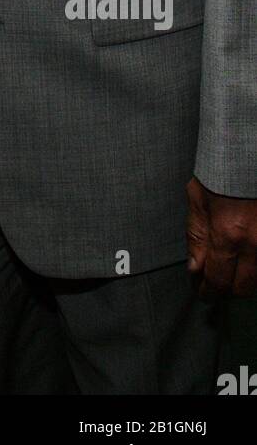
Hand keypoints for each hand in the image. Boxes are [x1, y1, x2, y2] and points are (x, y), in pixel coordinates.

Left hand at [186, 175, 256, 296]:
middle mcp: (254, 243)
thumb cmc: (221, 172)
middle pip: (242, 288)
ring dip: (244, 280)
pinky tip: (246, 258)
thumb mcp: (198, 199)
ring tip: (231, 268)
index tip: (202, 292)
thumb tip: (195, 268)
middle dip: (226, 289)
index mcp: (228, 234)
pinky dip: (256, 266)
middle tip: (215, 282)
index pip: (218, 280)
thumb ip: (196, 236)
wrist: (247, 152)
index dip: (208, 291)